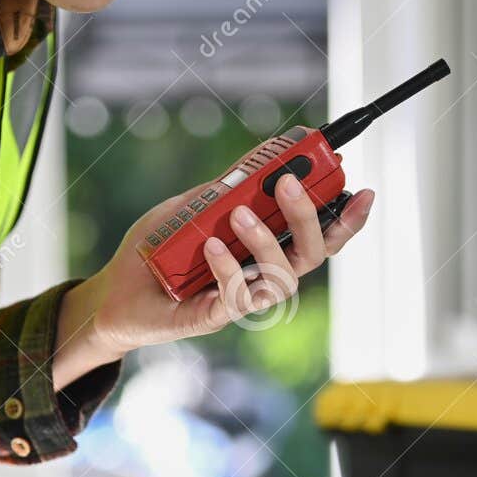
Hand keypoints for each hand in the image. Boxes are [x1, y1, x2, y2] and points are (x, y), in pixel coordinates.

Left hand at [54, 131, 376, 387]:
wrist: (114, 292)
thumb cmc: (156, 250)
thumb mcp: (190, 208)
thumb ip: (225, 188)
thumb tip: (262, 158)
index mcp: (265, 249)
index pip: (318, 236)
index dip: (345, 218)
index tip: (362, 189)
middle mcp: (262, 276)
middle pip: (311, 254)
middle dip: (309, 218)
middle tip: (290, 184)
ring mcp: (242, 300)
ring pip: (281, 278)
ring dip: (266, 241)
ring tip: (239, 214)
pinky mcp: (215, 318)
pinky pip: (236, 297)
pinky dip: (227, 267)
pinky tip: (210, 246)